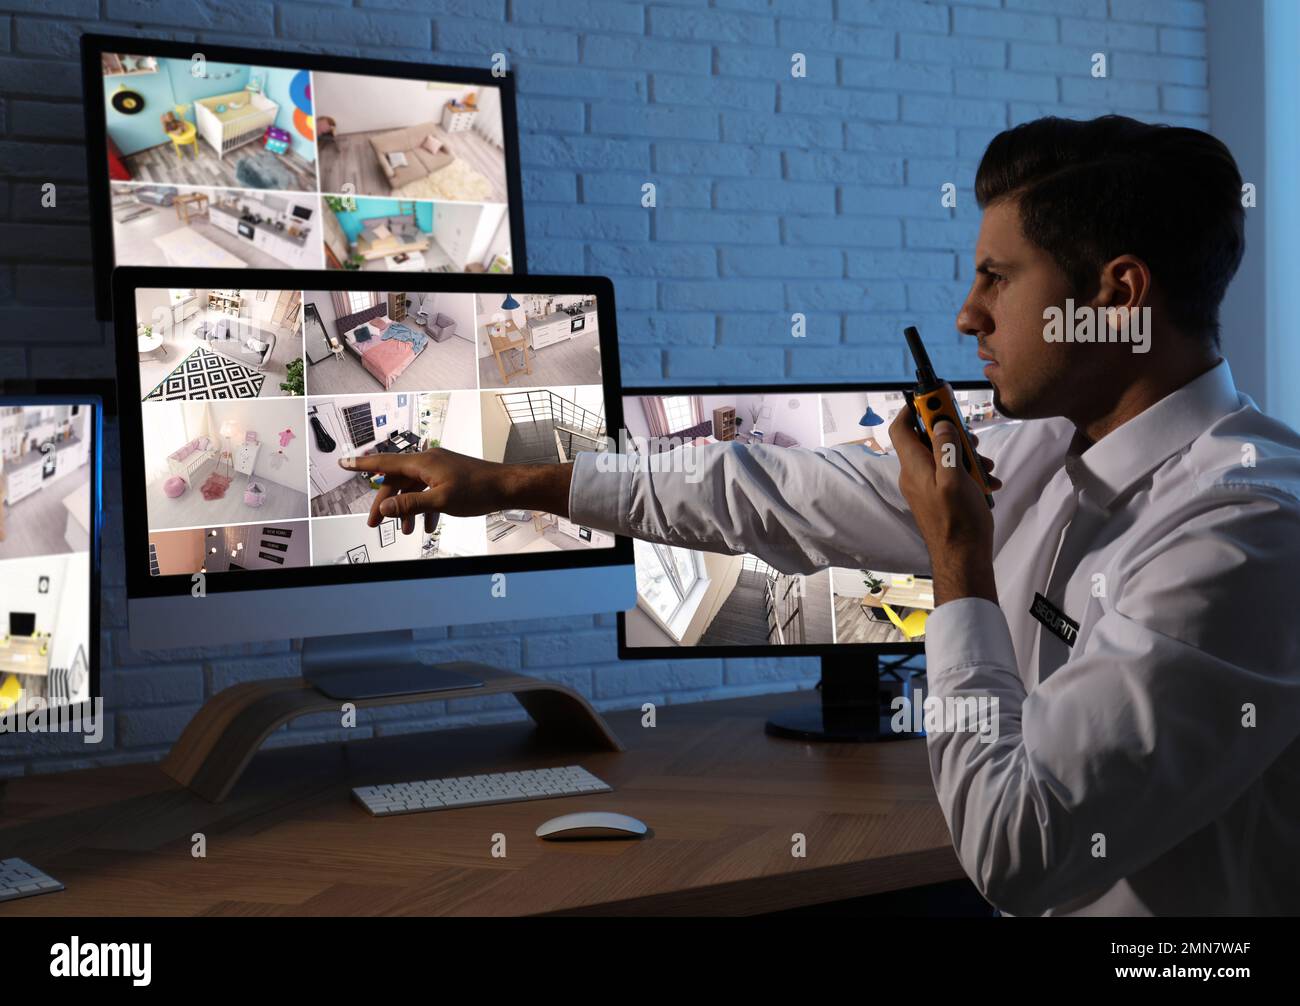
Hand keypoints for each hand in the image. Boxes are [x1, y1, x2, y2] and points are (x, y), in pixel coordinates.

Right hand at [338, 448, 571, 534]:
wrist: (507, 487)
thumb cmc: (478, 490)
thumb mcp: (440, 501)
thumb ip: (409, 504)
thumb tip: (384, 507)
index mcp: (423, 462)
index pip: (385, 462)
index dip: (362, 464)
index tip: (343, 462)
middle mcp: (428, 461)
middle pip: (397, 481)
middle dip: (385, 503)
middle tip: (375, 524)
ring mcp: (439, 469)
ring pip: (413, 489)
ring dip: (407, 510)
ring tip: (407, 532)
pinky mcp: (449, 478)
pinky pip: (428, 492)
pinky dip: (424, 508)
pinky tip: (428, 526)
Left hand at [890, 406, 999, 605]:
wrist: (964, 559)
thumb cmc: (959, 520)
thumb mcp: (955, 477)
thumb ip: (945, 447)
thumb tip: (939, 422)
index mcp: (914, 466)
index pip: (900, 428)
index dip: (914, 409)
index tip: (935, 399)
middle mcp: (915, 475)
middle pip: (926, 440)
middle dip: (952, 433)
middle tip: (973, 438)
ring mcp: (927, 488)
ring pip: (943, 457)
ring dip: (966, 455)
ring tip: (986, 465)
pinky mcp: (940, 499)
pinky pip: (951, 476)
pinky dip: (969, 474)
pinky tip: (988, 483)